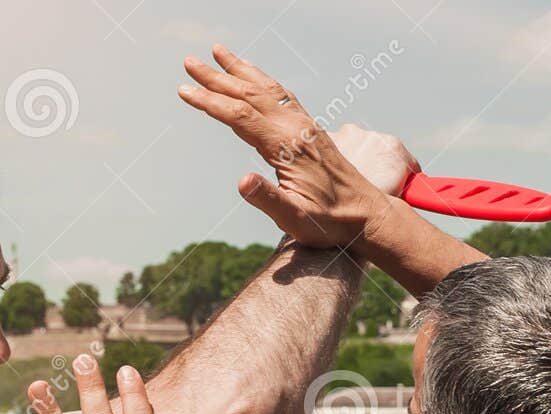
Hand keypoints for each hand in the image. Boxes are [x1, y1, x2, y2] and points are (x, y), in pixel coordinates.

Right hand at [179, 45, 415, 250]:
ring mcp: (305, 125)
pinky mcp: (310, 128)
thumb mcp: (296, 220)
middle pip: (250, 95)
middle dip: (217, 78)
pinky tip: (253, 76)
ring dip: (240, 70)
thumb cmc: (329, 223)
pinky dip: (262, 80)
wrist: (366, 216)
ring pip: (267, 89)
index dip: (210, 103)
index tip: (184, 90)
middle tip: (189, 61)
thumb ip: (269, 200)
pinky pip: (282, 95)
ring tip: (218, 52)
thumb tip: (242, 182)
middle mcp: (296, 129)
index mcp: (288, 148)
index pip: (241, 117)